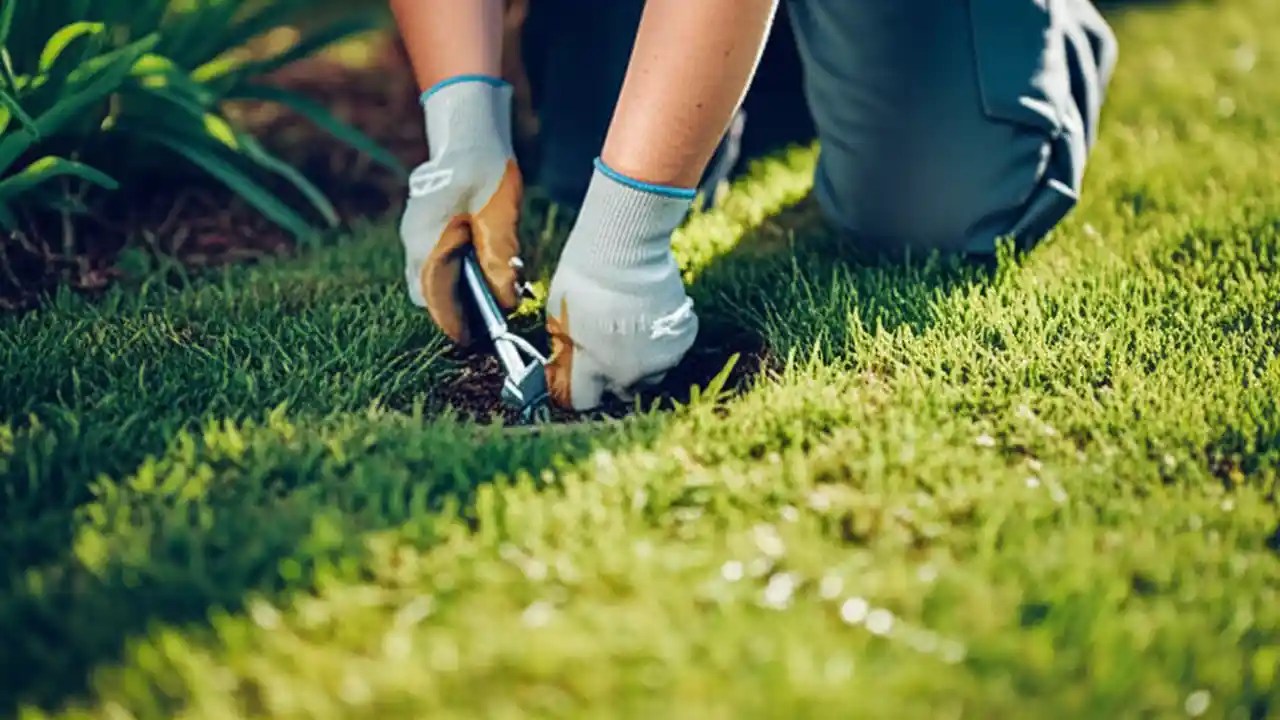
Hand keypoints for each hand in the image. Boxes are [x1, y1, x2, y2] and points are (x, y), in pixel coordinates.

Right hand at [400, 80, 522, 345]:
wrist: (470, 132)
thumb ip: (500, 261)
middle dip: (453, 309)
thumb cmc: (486, 169)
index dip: (454, 321)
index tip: (474, 339)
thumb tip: (507, 301)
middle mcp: (413, 241)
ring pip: (428, 279)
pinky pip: (433, 262)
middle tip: (487, 319)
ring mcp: (415, 234)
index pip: (433, 297)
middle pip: (426, 293)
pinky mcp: (424, 228)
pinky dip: (453, 273)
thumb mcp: (500, 216)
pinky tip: (482, 268)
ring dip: (454, 291)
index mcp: (426, 239)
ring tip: (489, 294)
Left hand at [544, 248, 698, 410]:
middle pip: (622, 391)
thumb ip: (565, 346)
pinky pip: (671, 350)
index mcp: (594, 370)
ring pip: (651, 373)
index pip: (584, 401)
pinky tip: (650, 318)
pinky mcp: (683, 339)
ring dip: (640, 360)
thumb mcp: (557, 315)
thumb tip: (565, 356)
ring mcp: (662, 358)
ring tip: (631, 329)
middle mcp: (631, 373)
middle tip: (606, 348)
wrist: (627, 249)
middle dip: (612, 376)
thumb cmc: (584, 277)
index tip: (576, 375)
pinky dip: (661, 340)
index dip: (578, 387)